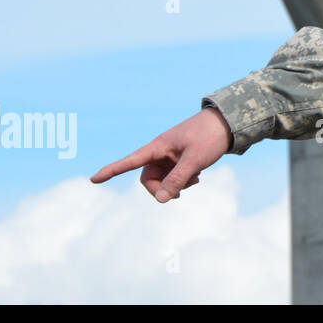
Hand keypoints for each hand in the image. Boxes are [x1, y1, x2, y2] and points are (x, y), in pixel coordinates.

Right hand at [90, 107, 232, 202]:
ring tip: (196, 179)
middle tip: (181, 193)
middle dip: (162, 188)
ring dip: (176, 184)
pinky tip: (198, 177)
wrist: (229, 122)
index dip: (111, 171)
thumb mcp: (195, 159)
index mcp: (158, 147)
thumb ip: (178, 179)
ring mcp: (170, 156)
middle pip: (149, 179)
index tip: (93, 179)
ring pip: (163, 179)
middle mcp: (160, 152)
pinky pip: (174, 176)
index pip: (129, 162)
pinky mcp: (180, 159)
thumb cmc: (210, 136)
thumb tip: (162, 200)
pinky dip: (183, 180)